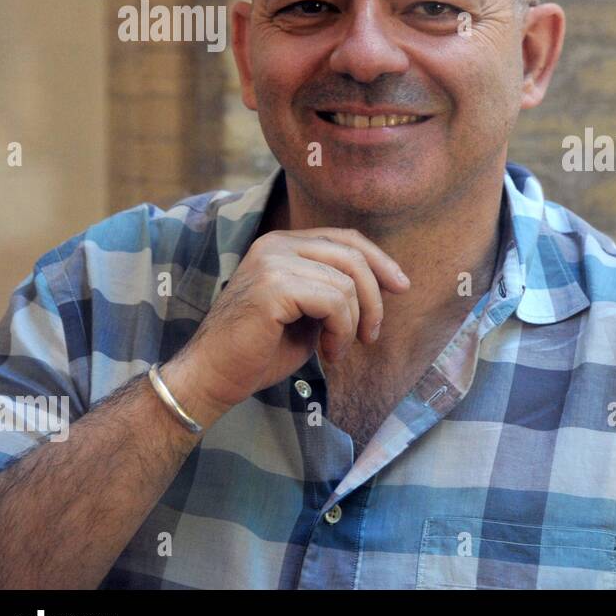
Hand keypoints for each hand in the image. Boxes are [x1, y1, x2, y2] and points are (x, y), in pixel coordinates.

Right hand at [166, 228, 408, 418]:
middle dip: (375, 298)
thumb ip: (334, 290)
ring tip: (337, 350)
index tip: (402, 287)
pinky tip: (327, 353)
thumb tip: (382, 282)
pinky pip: (334, 302)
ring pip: (347, 284)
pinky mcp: (273, 286)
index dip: (379, 260)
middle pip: (352, 256)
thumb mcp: (307, 312)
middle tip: (372, 335)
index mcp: (283, 245)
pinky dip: (341, 331)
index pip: (345, 239)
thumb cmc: (260, 351)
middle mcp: (276, 244)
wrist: (213, 377)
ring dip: (352, 324)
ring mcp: (272, 261)